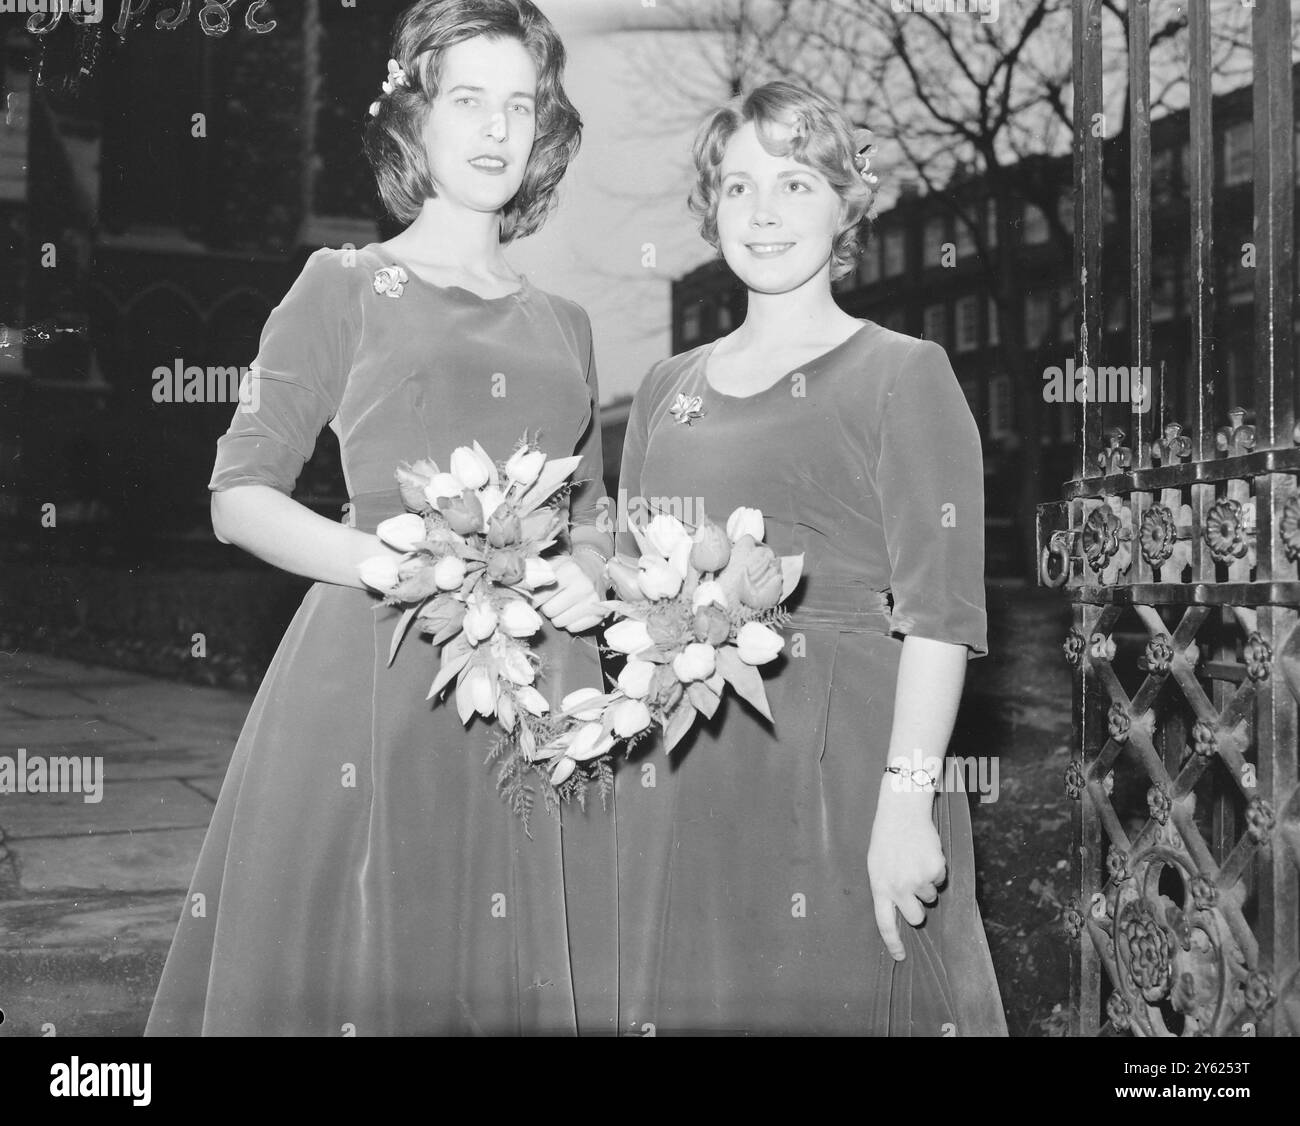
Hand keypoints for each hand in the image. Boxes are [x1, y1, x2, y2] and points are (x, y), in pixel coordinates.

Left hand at [536, 555, 605, 632]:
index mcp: (569, 570)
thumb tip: (516, 589)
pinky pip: (572, 628)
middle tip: (551, 600)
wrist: (596, 568)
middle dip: (546, 607)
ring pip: (559, 622)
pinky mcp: (598, 615)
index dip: (532, 600)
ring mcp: (593, 602)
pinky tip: (572, 611)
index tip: (531, 600)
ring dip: (556, 616)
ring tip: (561, 605)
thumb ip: (535, 573)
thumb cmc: (569, 568)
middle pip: (549, 611)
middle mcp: (583, 586)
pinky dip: (569, 623)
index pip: (540, 596)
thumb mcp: (553, 563)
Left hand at [867, 781, 945, 961]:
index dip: (893, 942)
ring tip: (915, 861)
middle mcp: (899, 887)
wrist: (902, 812)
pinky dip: (935, 869)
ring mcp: (918, 879)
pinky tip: (924, 853)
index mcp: (880, 887)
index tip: (900, 956)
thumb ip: (886, 889)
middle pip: (916, 917)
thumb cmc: (887, 838)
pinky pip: (940, 880)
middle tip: (913, 888)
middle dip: (918, 908)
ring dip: (926, 884)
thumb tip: (898, 912)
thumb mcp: (876, 865)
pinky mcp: (935, 870)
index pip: (885, 923)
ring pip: (930, 897)